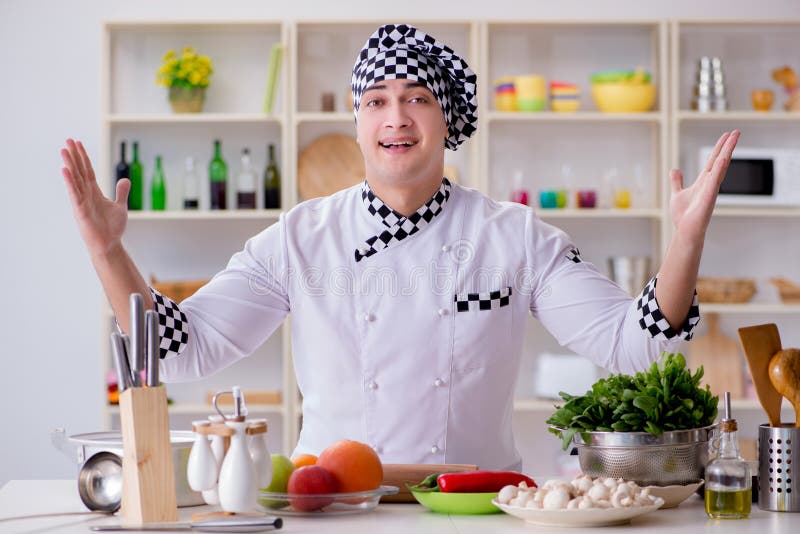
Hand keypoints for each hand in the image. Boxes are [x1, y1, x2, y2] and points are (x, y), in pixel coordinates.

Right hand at [61, 138, 128, 257]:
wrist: (109, 244)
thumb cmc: (112, 228)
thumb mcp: (120, 206)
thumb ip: (121, 192)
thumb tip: (125, 179)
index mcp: (94, 192)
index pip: (87, 170)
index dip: (83, 157)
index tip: (78, 143)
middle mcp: (86, 194)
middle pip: (79, 171)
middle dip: (74, 155)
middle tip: (68, 139)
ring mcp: (81, 201)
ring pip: (74, 179)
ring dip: (69, 164)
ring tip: (63, 149)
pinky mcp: (80, 210)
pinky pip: (74, 193)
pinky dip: (70, 182)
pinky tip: (65, 170)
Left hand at [669, 130, 739, 243]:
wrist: (685, 230)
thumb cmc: (683, 215)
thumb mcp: (677, 193)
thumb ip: (677, 181)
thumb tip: (674, 169)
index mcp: (703, 181)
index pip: (713, 160)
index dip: (719, 147)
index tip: (726, 135)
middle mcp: (709, 183)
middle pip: (721, 160)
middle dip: (728, 146)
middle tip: (736, 131)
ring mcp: (711, 189)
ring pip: (721, 167)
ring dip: (727, 152)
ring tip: (733, 138)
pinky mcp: (709, 197)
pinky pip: (715, 181)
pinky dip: (719, 170)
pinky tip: (722, 159)